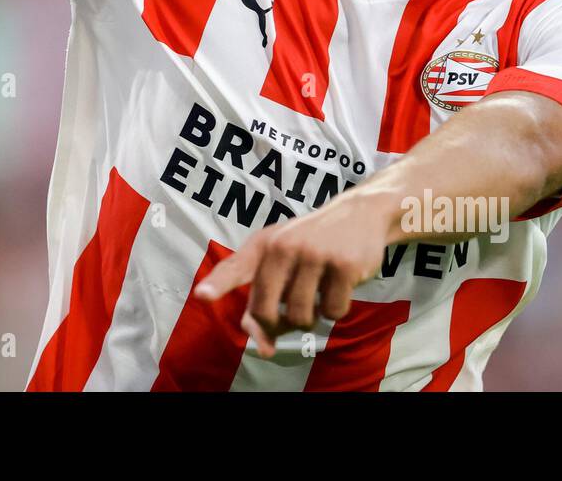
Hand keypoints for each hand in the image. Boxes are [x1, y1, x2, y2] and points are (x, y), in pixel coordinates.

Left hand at [194, 188, 395, 357]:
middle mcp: (285, 247)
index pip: (236, 267)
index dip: (218, 283)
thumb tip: (261, 347)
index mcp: (264, 246)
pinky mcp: (344, 266)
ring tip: (319, 292)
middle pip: (267, 312)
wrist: (359, 214)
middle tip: (294, 309)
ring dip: (312, 318)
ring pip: (302, 318)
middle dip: (279, 323)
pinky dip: (337, 309)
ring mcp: (315, 255)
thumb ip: (263, 298)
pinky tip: (341, 285)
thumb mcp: (282, 261)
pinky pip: (333, 312)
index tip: (202, 296)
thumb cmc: (312, 245)